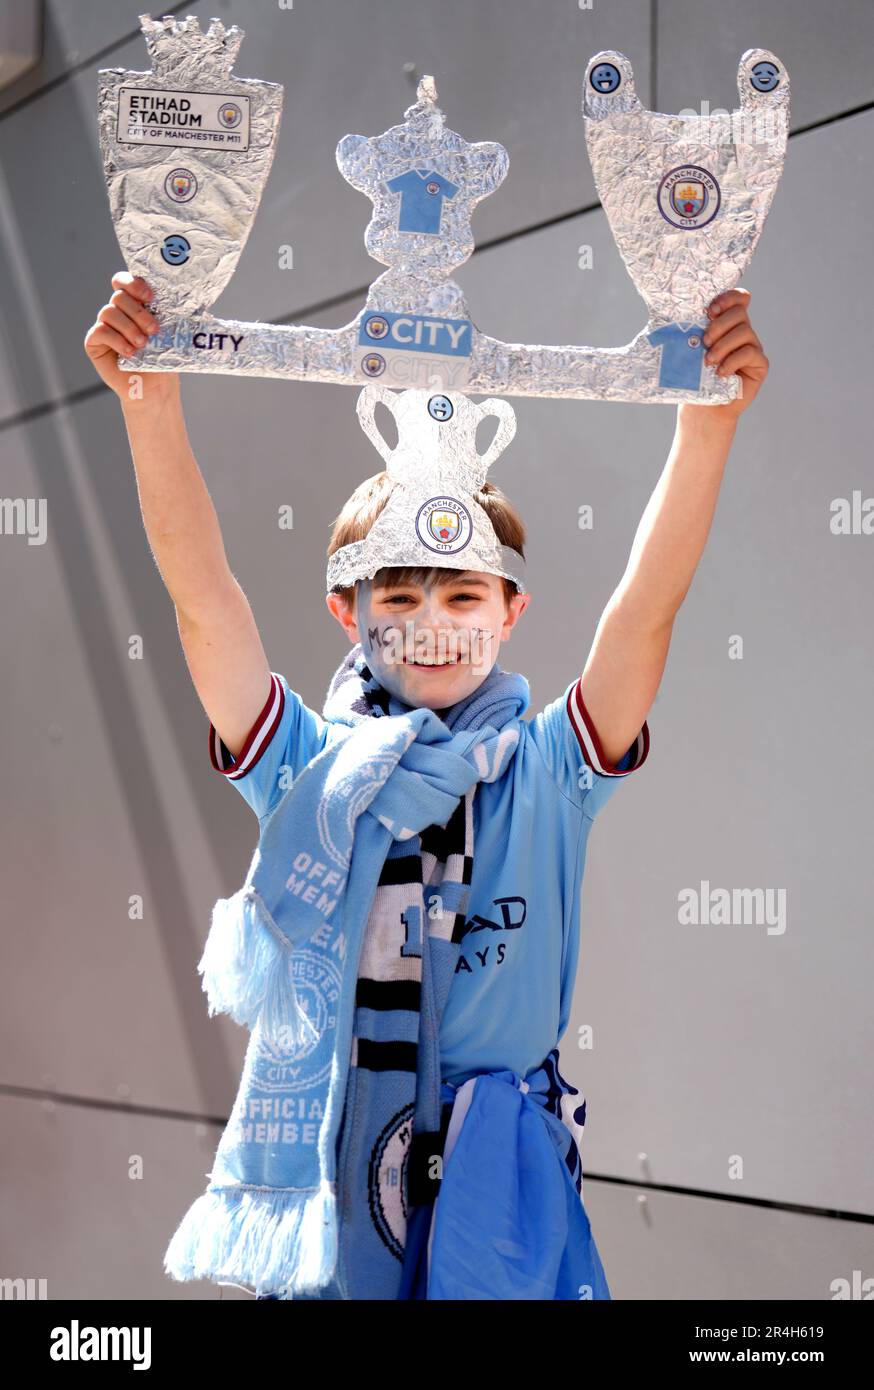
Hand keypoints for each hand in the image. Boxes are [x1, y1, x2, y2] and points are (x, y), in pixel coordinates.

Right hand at [83, 272, 177, 404]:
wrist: (154, 388)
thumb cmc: (162, 360)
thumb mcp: (169, 334)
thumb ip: (167, 314)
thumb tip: (183, 298)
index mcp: (134, 304)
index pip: (124, 282)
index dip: (134, 284)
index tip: (151, 296)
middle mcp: (117, 312)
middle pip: (119, 296)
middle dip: (138, 312)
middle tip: (154, 330)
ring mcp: (104, 325)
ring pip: (109, 312)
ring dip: (129, 328)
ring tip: (143, 345)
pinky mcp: (94, 341)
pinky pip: (100, 331)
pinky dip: (117, 340)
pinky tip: (130, 353)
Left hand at [681, 287, 768, 428]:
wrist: (702, 408)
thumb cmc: (693, 379)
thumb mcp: (686, 352)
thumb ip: (687, 332)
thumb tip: (667, 316)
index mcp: (726, 324)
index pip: (738, 298)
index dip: (728, 298)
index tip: (709, 310)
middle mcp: (742, 332)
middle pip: (739, 312)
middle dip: (719, 324)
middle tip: (704, 342)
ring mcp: (752, 347)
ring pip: (745, 331)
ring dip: (723, 344)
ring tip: (708, 361)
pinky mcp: (760, 364)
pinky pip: (750, 353)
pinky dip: (733, 361)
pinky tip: (720, 373)